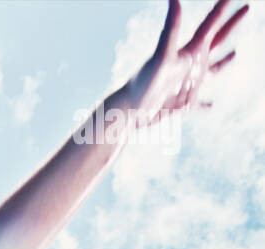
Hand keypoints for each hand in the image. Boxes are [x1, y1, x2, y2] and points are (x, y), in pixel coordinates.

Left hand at [127, 0, 247, 125]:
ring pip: (212, 70)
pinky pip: (199, 105)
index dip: (222, 10)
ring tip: (235, 53)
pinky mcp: (183, 105)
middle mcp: (191, 65)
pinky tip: (211, 105)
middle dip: (232, 24)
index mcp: (189, 52)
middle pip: (217, 40)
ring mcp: (188, 84)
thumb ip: (171, 29)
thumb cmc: (143, 83)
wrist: (128, 111)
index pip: (211, 25)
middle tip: (247, 7)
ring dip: (224, 61)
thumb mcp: (161, 55)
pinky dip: (206, 105)